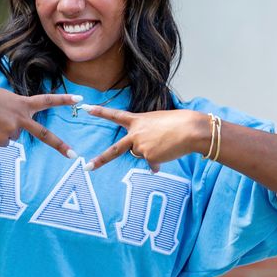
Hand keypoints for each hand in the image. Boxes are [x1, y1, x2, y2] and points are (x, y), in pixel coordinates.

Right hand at [0, 84, 80, 157]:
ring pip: (13, 137)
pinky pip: (3, 142)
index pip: (47, 101)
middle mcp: (21, 118)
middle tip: (73, 155)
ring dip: (4, 130)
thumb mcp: (6, 99)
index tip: (80, 100)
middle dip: (60, 145)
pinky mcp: (1, 140)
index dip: (64, 100)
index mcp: (23, 103)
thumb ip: (17, 111)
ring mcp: (12, 130)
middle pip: (44, 134)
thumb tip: (17, 131)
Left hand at [82, 106, 206, 171]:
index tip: (86, 108)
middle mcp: (136, 134)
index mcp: (138, 121)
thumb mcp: (159, 123)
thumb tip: (150, 161)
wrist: (190, 130)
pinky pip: (152, 164)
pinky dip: (159, 162)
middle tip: (87, 167)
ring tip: (165, 144)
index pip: (116, 115)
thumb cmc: (179, 123)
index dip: (100, 112)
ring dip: (151, 153)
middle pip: (115, 150)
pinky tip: (169, 152)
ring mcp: (141, 146)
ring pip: (141, 155)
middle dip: (100, 160)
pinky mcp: (148, 156)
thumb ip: (149, 137)